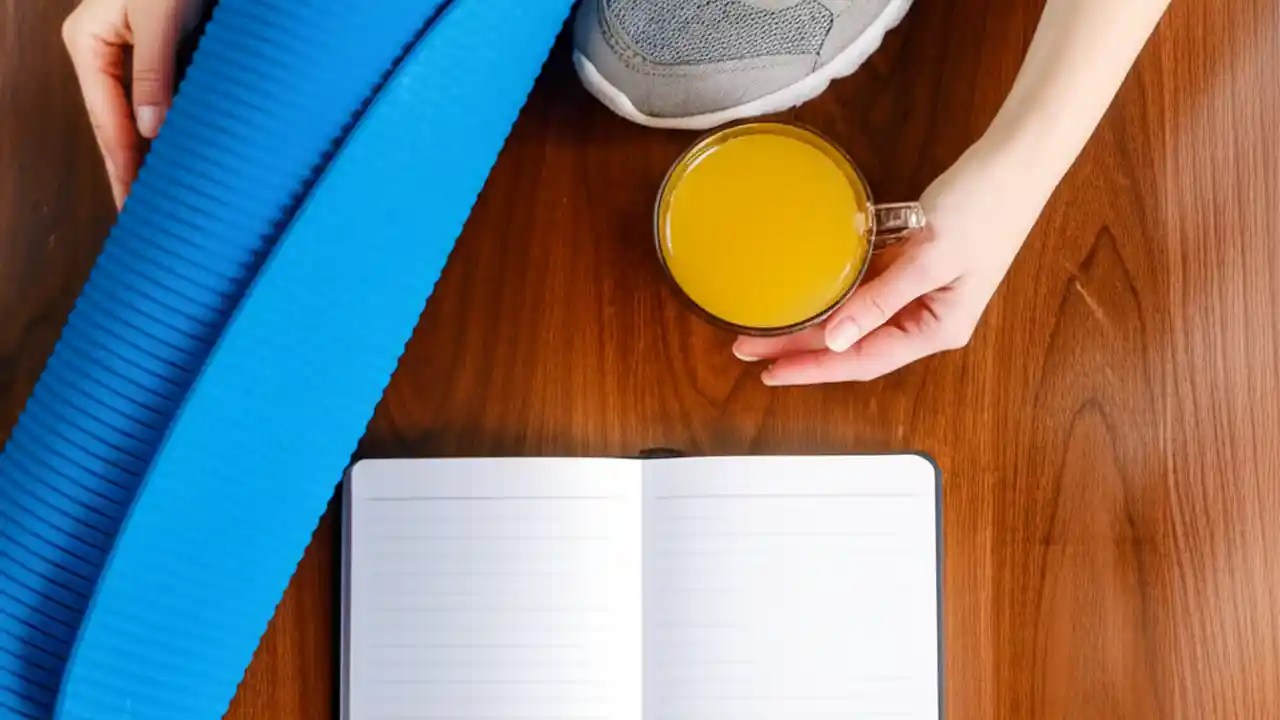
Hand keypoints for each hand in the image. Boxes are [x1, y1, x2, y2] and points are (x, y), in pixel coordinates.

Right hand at [62, 0, 206, 208]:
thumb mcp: (160, 17)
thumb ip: (154, 71)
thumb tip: (152, 130)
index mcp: (88, 42)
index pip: (107, 120)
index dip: (122, 167)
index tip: (132, 207)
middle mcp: (104, 51)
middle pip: (117, 125)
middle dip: (132, 171)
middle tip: (147, 221)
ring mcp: (129, 53)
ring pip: (140, 116)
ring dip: (154, 156)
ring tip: (166, 202)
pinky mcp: (160, 53)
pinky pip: (162, 102)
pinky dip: (173, 131)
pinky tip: (185, 158)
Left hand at [733, 142, 1051, 385]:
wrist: (1016, 158)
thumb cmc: (986, 206)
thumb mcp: (930, 257)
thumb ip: (880, 300)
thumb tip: (835, 338)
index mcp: (937, 328)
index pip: (862, 361)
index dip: (813, 369)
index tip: (770, 371)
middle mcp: (926, 317)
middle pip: (852, 343)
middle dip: (801, 346)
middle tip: (749, 347)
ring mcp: (919, 291)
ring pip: (853, 316)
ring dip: (813, 320)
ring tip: (766, 323)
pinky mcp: (913, 263)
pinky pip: (865, 286)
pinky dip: (835, 290)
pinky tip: (804, 290)